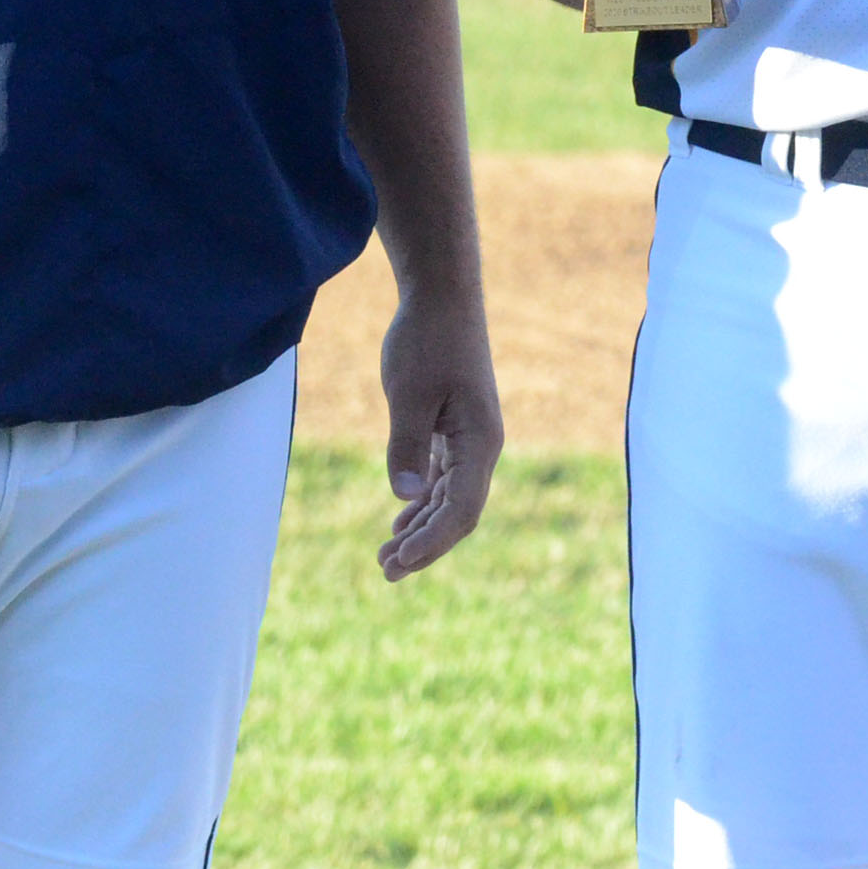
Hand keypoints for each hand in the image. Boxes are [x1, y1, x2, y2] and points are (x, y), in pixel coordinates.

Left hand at [374, 285, 503, 580]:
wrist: (442, 297)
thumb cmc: (427, 340)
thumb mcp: (409, 394)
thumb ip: (407, 446)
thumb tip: (405, 498)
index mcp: (480, 441)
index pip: (462, 508)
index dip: (433, 541)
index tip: (400, 561)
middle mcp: (482, 446)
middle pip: (459, 512)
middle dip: (425, 545)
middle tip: (385, 571)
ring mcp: (470, 439)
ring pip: (450, 499)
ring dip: (421, 528)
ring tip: (386, 557)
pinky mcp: (455, 429)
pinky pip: (443, 478)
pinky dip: (423, 502)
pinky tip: (401, 520)